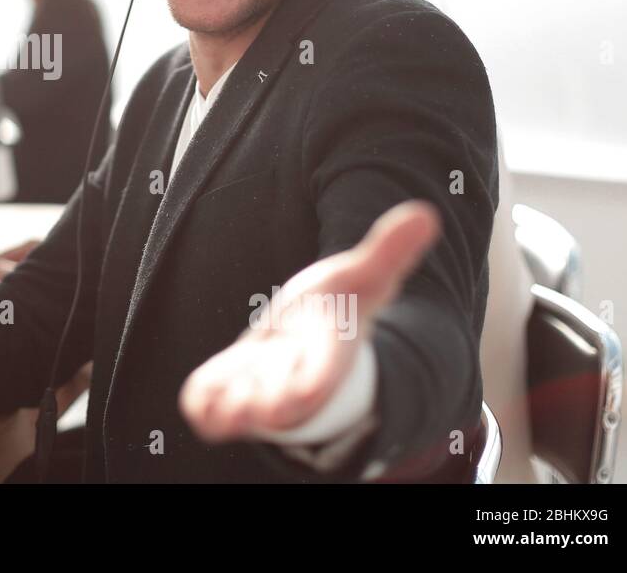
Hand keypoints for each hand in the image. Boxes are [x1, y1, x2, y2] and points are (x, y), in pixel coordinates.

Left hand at [179, 200, 439, 442]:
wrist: (302, 343)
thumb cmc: (335, 311)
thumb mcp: (362, 279)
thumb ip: (389, 252)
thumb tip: (426, 213)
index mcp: (328, 356)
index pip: (326, 375)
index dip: (314, 386)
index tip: (303, 397)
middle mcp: (294, 381)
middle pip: (282, 406)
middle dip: (266, 408)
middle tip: (248, 408)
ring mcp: (259, 389)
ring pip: (241, 413)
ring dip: (229, 412)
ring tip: (221, 408)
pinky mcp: (226, 390)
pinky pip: (207, 407)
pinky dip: (202, 405)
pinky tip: (200, 397)